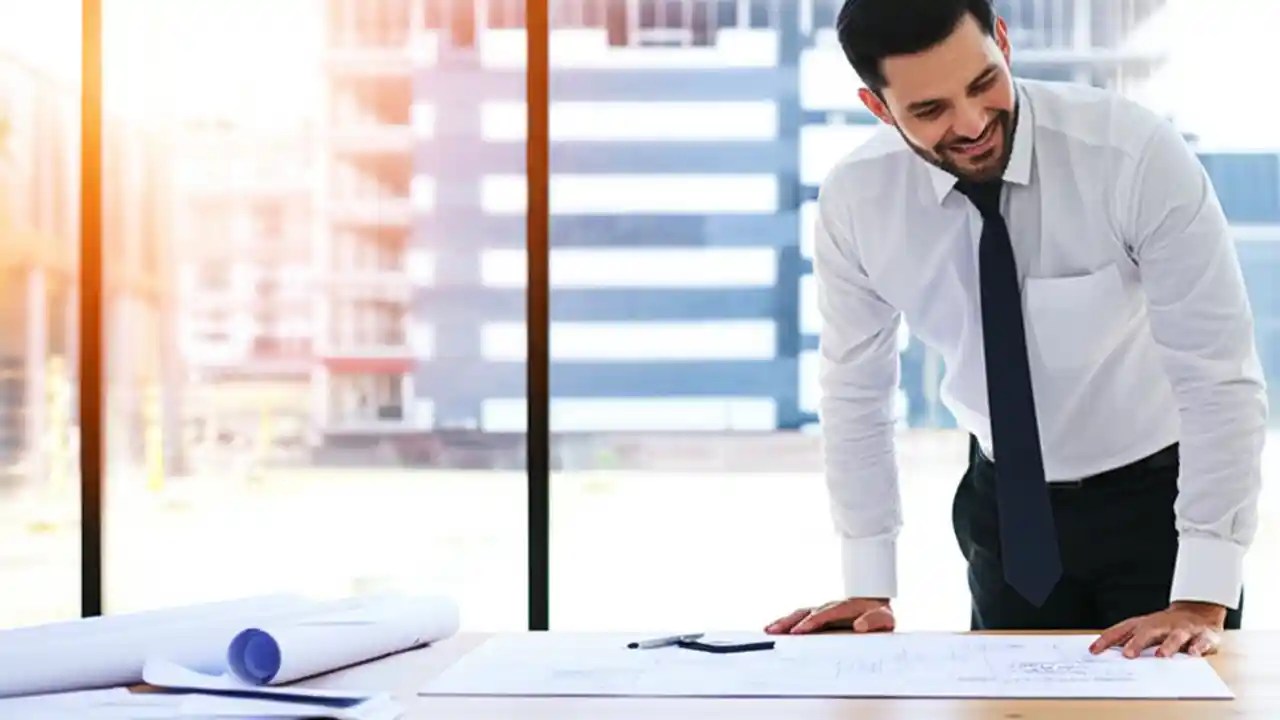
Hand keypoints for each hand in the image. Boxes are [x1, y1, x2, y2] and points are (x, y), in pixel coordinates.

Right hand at [765, 598, 894, 634]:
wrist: (877, 608)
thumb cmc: (880, 616)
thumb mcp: (885, 619)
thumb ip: (875, 621)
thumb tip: (860, 626)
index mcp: (846, 607)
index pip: (825, 613)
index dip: (812, 621)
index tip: (800, 630)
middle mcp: (830, 607)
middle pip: (807, 612)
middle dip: (791, 621)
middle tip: (776, 630)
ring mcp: (822, 611)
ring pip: (800, 614)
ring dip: (784, 621)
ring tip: (769, 630)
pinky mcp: (817, 618)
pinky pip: (799, 618)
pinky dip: (786, 623)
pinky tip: (774, 629)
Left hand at [1090, 601, 1226, 658]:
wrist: (1198, 612)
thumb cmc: (1165, 626)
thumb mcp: (1144, 630)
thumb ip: (1127, 640)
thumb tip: (1103, 652)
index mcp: (1144, 624)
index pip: (1122, 631)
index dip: (1107, 640)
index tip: (1094, 650)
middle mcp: (1161, 625)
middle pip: (1148, 632)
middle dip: (1137, 642)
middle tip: (1128, 655)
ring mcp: (1181, 630)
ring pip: (1174, 636)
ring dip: (1168, 645)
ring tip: (1162, 655)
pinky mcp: (1201, 635)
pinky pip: (1200, 641)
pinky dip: (1197, 646)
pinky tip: (1192, 653)